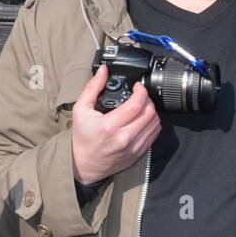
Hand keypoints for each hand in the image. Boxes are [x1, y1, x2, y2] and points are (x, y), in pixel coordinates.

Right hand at [70, 64, 160, 185]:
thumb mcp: (80, 110)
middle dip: (147, 99)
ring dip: (151, 111)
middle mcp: (124, 138)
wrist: (83, 165)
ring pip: (155, 123)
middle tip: (140, 96)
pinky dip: (152, 124)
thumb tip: (104, 71)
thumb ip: (93, 87)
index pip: (137, 104)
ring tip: (142, 107)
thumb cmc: (81, 138)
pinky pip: (154, 135)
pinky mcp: (138, 154)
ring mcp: (133, 148)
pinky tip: (142, 120)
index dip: (141, 91)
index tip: (137, 87)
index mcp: (110, 126)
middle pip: (149, 113)